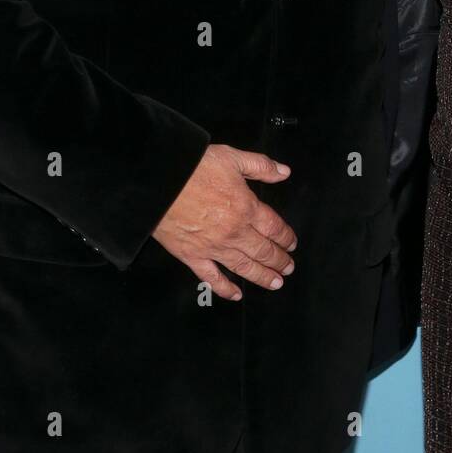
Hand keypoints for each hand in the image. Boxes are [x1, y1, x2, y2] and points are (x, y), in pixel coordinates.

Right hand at [152, 143, 296, 300]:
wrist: (160, 181)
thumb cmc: (193, 167)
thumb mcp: (232, 157)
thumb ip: (261, 166)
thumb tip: (283, 172)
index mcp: (246, 207)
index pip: (275, 228)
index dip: (286, 237)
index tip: (291, 244)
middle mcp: (234, 231)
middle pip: (264, 251)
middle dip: (279, 261)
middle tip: (288, 267)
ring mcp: (214, 247)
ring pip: (245, 267)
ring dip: (263, 277)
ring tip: (275, 283)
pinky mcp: (193, 256)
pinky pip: (212, 278)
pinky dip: (225, 289)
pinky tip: (236, 294)